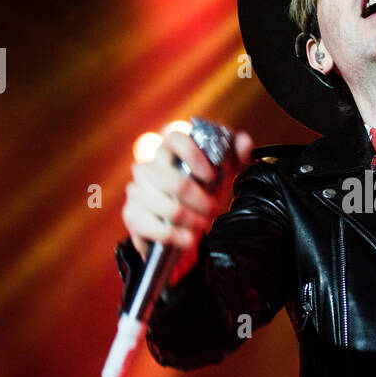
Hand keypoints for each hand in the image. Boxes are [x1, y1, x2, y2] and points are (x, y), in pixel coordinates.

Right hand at [121, 123, 254, 283]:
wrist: (180, 229)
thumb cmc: (201, 195)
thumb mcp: (221, 177)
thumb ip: (235, 158)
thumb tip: (244, 141)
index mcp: (169, 150)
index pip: (176, 138)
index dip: (195, 156)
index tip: (212, 177)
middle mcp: (148, 166)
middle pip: (174, 180)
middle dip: (201, 201)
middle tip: (212, 209)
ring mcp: (136, 190)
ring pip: (170, 208)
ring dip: (193, 221)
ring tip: (202, 225)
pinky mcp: (131, 214)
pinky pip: (158, 228)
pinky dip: (179, 236)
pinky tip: (189, 239)